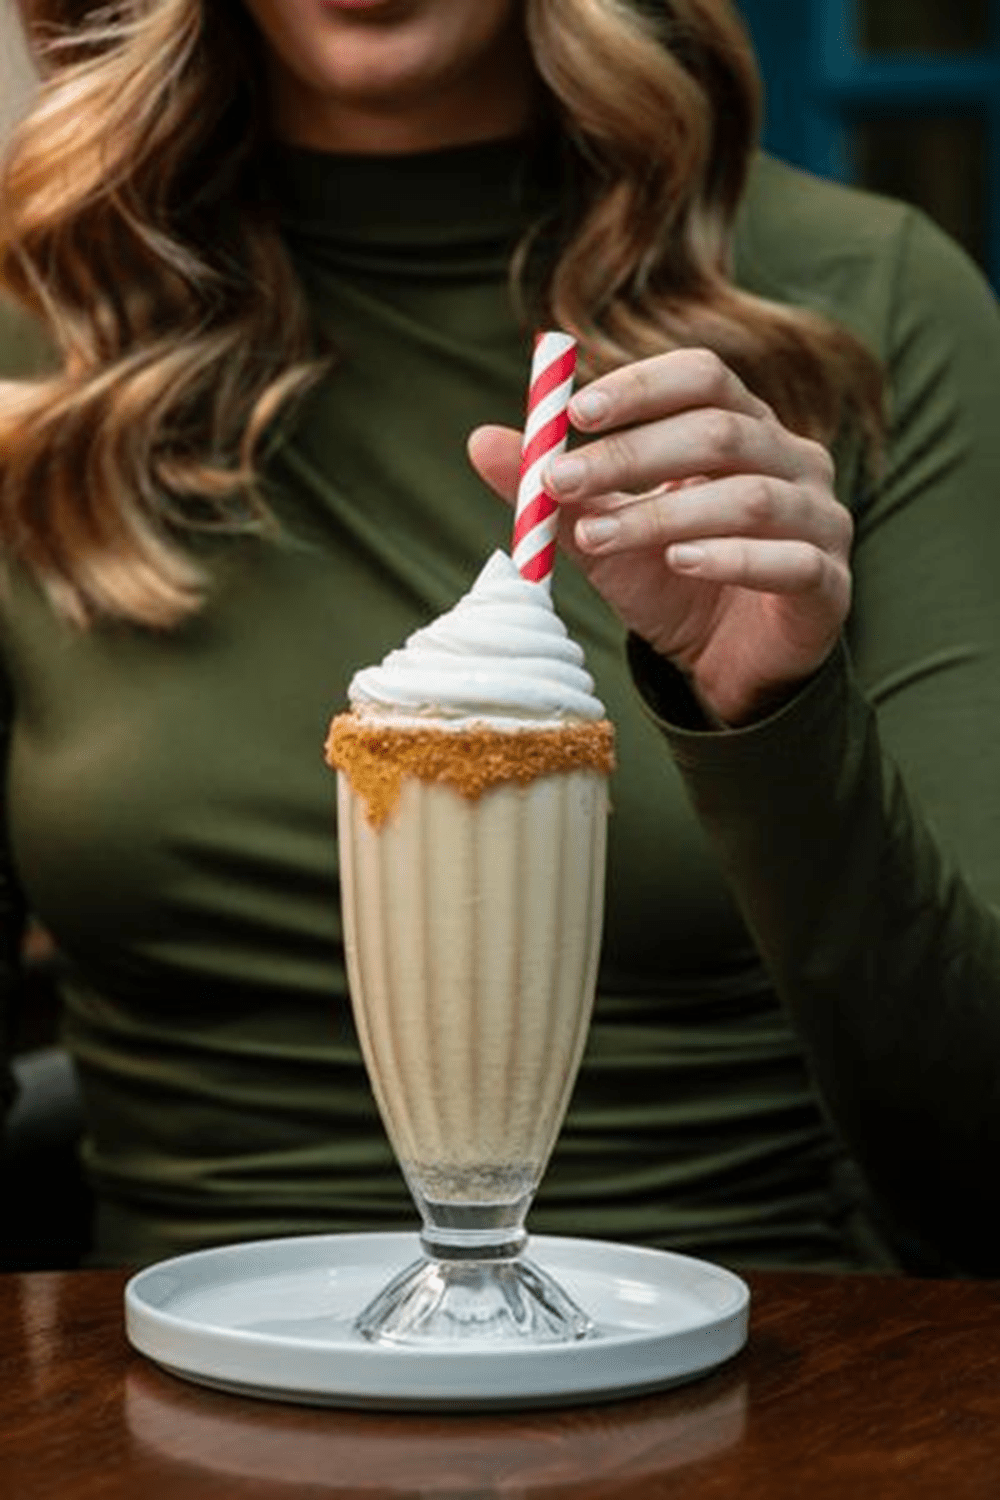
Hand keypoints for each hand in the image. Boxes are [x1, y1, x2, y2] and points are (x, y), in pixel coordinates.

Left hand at [468, 347, 851, 725]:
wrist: (723, 665)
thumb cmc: (668, 582)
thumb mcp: (600, 533)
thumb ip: (555, 489)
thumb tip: (481, 441)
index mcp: (743, 428)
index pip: (703, 377)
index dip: (641, 386)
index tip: (574, 411)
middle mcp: (793, 460)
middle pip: (721, 432)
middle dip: (631, 455)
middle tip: (559, 480)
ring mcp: (822, 520)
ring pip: (751, 497)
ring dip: (664, 515)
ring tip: (597, 538)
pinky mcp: (828, 585)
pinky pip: (789, 562)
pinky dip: (731, 559)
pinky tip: (678, 563)